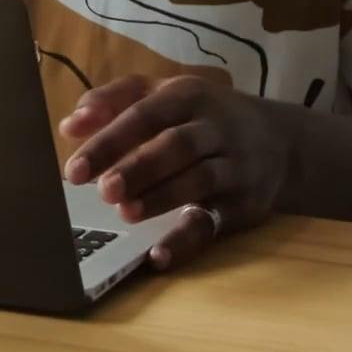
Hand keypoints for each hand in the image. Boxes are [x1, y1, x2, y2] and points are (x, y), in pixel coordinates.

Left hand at [62, 73, 296, 270]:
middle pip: (176, 145)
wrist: (281, 142)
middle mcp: (215, 128)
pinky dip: (187, 241)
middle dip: (138, 168)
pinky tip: (158, 256)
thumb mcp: (164, 95)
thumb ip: (115, 102)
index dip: (109, 140)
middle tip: (103, 190)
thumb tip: (70, 126)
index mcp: (188, 96)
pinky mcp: (246, 205)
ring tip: (126, 213)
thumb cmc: (201, 117)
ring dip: (162, 198)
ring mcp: (235, 167)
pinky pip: (216, 223)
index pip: (145, 114)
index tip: (76, 168)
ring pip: (200, 180)